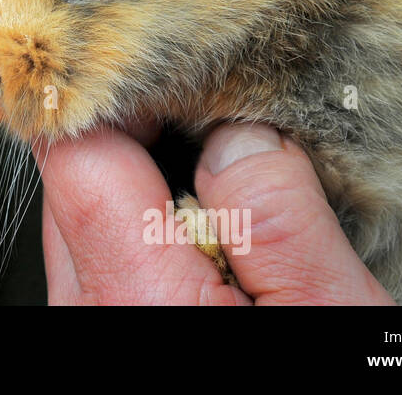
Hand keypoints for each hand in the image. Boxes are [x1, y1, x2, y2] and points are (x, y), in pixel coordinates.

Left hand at [33, 122, 395, 304]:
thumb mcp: (330, 320)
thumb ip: (278, 216)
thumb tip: (238, 133)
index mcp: (134, 300)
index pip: (72, 150)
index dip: (117, 94)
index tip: (174, 69)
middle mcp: (85, 315)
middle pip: (71, 177)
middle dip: (137, 135)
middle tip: (217, 122)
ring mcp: (85, 328)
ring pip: (82, 217)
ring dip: (144, 186)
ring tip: (224, 185)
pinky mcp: (100, 332)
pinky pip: (101, 258)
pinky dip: (144, 230)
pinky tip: (207, 238)